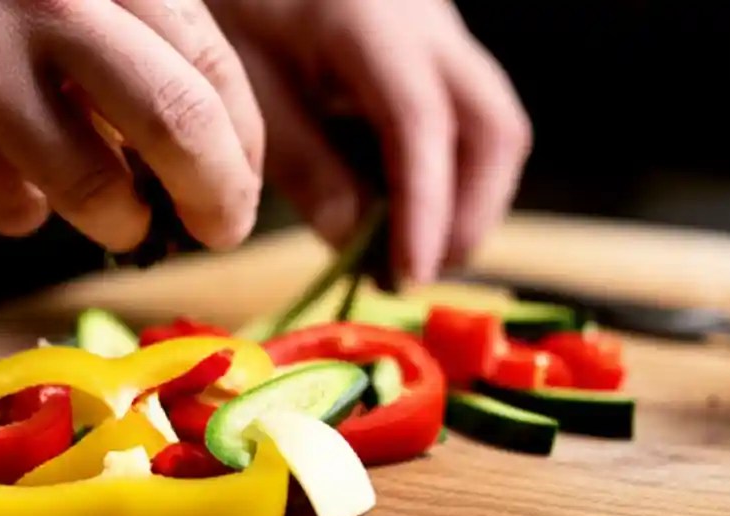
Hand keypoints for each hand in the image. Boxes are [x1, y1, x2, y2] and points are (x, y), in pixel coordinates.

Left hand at [209, 0, 531, 283]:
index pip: (421, 122)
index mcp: (373, 22)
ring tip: (410, 257)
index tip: (411, 272)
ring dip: (465, 200)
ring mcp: (440, 32)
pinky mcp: (434, 48)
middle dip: (470, 213)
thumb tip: (355, 240)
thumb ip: (300, 162)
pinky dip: (447, 175)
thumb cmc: (236, 7)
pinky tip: (404, 215)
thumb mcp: (248, 86)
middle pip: (493, 126)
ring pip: (491, 125)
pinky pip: (465, 119)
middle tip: (421, 275)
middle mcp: (428, 21)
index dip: (426, 206)